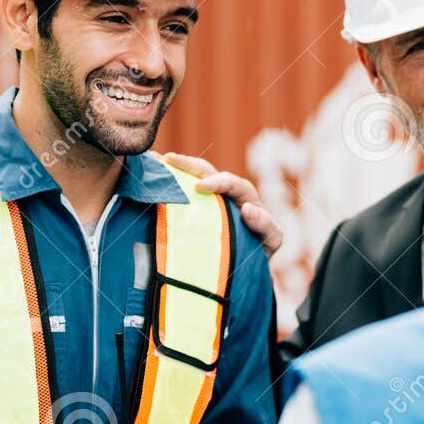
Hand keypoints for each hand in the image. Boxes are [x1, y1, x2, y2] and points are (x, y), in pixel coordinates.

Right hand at [162, 152, 282, 256]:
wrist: (248, 263)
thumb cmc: (262, 249)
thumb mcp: (272, 240)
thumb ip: (265, 225)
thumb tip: (247, 208)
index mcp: (245, 196)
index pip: (231, 183)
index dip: (217, 182)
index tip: (200, 187)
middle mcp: (226, 192)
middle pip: (207, 171)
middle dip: (188, 164)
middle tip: (168, 160)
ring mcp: (209, 199)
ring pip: (192, 176)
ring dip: (174, 168)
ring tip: (155, 161)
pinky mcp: (196, 207)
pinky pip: (182, 191)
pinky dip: (168, 181)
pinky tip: (152, 175)